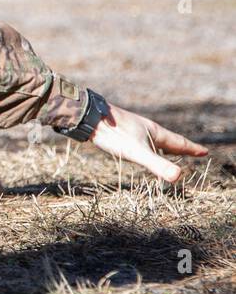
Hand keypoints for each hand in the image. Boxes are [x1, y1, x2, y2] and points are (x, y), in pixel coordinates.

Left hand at [89, 101, 206, 182]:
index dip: (191, 149)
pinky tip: (137, 145)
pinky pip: (138, 138)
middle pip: (168, 140)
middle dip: (181, 147)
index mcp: (155, 133)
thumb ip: (156, 164)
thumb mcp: (137, 152)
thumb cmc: (114, 134)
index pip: (178, 143)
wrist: (88, 116)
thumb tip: (178, 177)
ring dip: (164, 145)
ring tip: (168, 149)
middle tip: (192, 151)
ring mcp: (132, 129)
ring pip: (153, 138)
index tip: (204, 152)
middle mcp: (146, 129)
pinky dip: (146, 144)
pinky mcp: (119, 131)